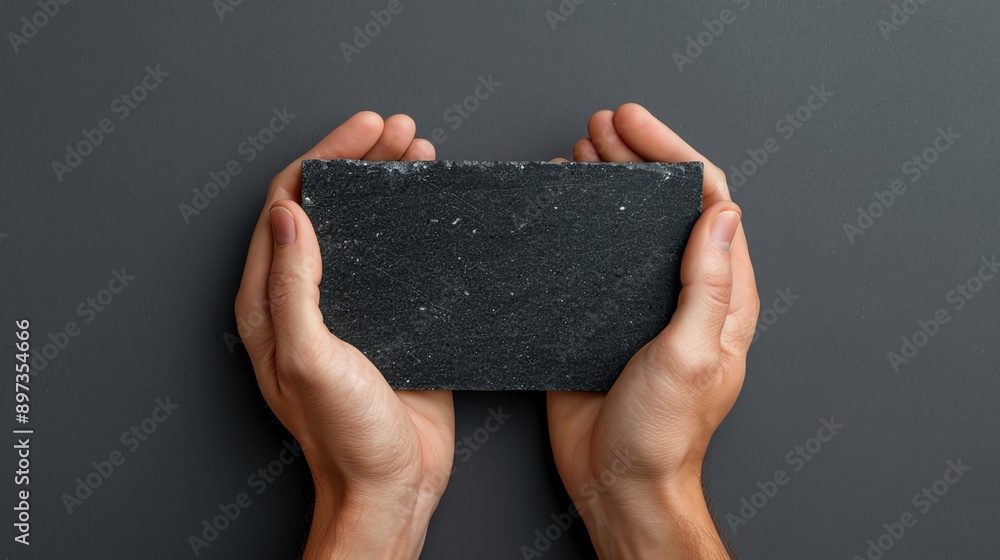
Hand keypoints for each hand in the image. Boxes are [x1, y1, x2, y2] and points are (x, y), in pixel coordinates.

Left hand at [234, 112, 453, 559]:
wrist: (392, 486)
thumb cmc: (344, 439)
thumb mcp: (309, 360)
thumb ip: (294, 286)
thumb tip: (289, 212)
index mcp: (271, 301)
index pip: (290, 204)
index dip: (326, 157)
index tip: (366, 129)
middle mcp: (306, 296)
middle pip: (329, 204)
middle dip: (362, 158)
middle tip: (401, 129)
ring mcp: (350, 305)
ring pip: (365, 224)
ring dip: (388, 182)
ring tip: (421, 149)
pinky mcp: (391, 319)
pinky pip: (399, 255)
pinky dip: (414, 221)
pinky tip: (434, 203)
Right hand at [547, 104, 758, 558]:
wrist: (617, 482)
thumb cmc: (664, 434)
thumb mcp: (692, 354)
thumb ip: (707, 283)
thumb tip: (721, 213)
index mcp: (721, 295)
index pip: (707, 201)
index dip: (672, 153)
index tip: (636, 125)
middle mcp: (682, 291)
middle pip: (666, 203)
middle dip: (636, 156)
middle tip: (601, 124)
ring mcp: (640, 301)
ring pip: (629, 224)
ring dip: (609, 181)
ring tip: (581, 148)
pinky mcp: (600, 318)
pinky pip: (591, 257)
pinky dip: (578, 221)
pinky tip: (560, 201)